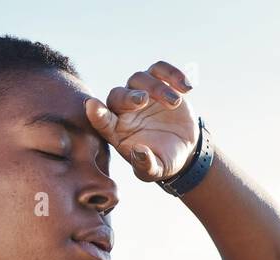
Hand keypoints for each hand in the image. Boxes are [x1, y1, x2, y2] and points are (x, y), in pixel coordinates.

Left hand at [84, 60, 197, 182]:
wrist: (184, 149)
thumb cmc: (164, 161)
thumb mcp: (156, 170)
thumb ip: (146, 165)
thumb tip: (139, 152)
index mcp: (117, 132)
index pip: (101, 120)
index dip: (96, 113)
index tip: (92, 106)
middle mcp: (124, 111)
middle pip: (118, 94)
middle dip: (128, 96)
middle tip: (144, 100)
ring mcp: (141, 94)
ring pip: (139, 78)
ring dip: (157, 88)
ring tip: (176, 103)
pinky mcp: (159, 83)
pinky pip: (160, 69)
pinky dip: (172, 73)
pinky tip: (187, 89)